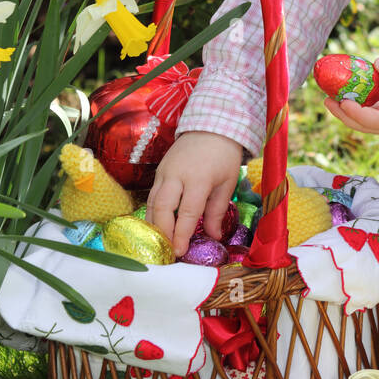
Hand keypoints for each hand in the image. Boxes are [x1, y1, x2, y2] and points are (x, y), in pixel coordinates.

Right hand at [147, 131, 242, 257]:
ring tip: (159, 244)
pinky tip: (155, 226)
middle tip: (167, 252)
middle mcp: (177, 175)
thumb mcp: (227, 182)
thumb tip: (213, 236)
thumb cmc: (224, 156)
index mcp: (199, 178)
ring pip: (152, 202)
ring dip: (154, 225)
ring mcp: (165, 172)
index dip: (182, 234)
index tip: (180, 252)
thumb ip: (217, 210)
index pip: (187, 212)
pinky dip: (151, 212)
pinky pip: (151, 195)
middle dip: (163, 233)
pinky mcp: (159, 170)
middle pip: (163, 208)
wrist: (211, 126)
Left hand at [322, 55, 378, 134]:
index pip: (376, 122)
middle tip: (326, 98)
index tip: (341, 100)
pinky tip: (355, 90)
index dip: (355, 114)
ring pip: (372, 121)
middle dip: (345, 115)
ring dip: (352, 110)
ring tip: (334, 93)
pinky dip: (365, 103)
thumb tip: (375, 64)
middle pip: (368, 126)